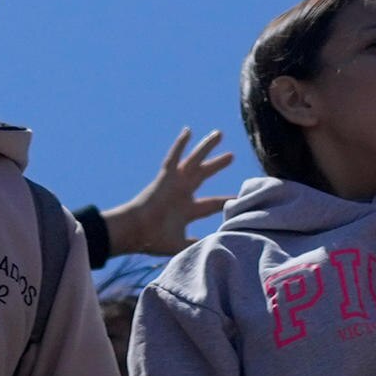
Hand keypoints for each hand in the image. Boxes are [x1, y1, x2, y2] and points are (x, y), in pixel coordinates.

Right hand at [96, 130, 235, 255]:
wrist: (136, 232)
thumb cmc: (154, 239)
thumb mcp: (181, 244)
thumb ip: (197, 244)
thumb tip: (215, 245)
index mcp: (187, 210)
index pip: (211, 204)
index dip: (225, 201)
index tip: (239, 197)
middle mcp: (182, 193)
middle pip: (203, 175)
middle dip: (216, 165)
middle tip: (231, 156)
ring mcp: (174, 183)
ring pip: (194, 160)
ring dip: (206, 147)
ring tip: (219, 134)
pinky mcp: (165, 177)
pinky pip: (174, 157)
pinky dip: (180, 144)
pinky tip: (188, 131)